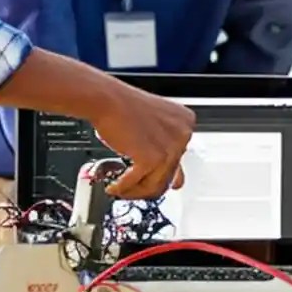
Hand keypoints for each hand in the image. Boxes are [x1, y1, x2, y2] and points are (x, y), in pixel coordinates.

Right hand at [91, 84, 194, 199]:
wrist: (106, 99)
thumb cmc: (121, 106)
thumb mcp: (152, 124)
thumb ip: (166, 147)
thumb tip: (176, 180)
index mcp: (186, 122)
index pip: (179, 158)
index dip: (159, 172)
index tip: (146, 177)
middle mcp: (183, 134)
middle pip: (169, 175)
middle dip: (145, 186)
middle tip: (130, 189)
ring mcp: (171, 147)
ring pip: (156, 185)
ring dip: (135, 192)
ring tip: (120, 190)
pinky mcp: (153, 158)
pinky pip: (138, 183)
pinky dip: (123, 187)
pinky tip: (113, 187)